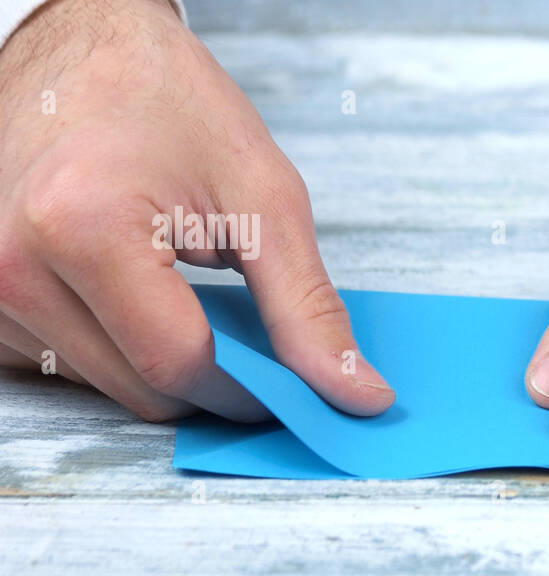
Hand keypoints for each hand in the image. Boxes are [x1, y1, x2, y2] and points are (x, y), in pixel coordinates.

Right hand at [0, 0, 392, 420]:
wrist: (85, 52)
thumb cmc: (172, 105)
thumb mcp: (264, 198)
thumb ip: (308, 308)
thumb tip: (359, 394)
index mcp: (81, 228)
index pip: (181, 364)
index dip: (253, 389)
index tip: (298, 386)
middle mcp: (14, 264)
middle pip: (143, 389)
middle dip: (215, 381)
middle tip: (255, 334)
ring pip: (108, 387)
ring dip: (165, 365)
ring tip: (189, 292)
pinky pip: (71, 367)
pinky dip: (121, 351)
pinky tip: (141, 296)